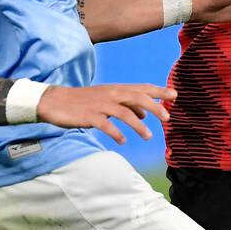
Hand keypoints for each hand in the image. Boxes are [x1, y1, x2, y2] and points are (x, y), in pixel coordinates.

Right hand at [37, 83, 175, 145]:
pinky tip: (122, 141)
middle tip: (168, 117)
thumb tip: (146, 115)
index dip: (159, 91)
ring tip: (149, 136)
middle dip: (155, 107)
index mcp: (116, 89)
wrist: (55, 101)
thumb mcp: (108, 100)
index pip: (142, 88)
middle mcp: (111, 94)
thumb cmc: (84, 101)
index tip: (175, 95)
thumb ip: (127, 105)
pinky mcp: (89, 116)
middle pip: (137, 98)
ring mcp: (100, 105)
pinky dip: (116, 133)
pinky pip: (105, 125)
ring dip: (138, 125)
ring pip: (124, 113)